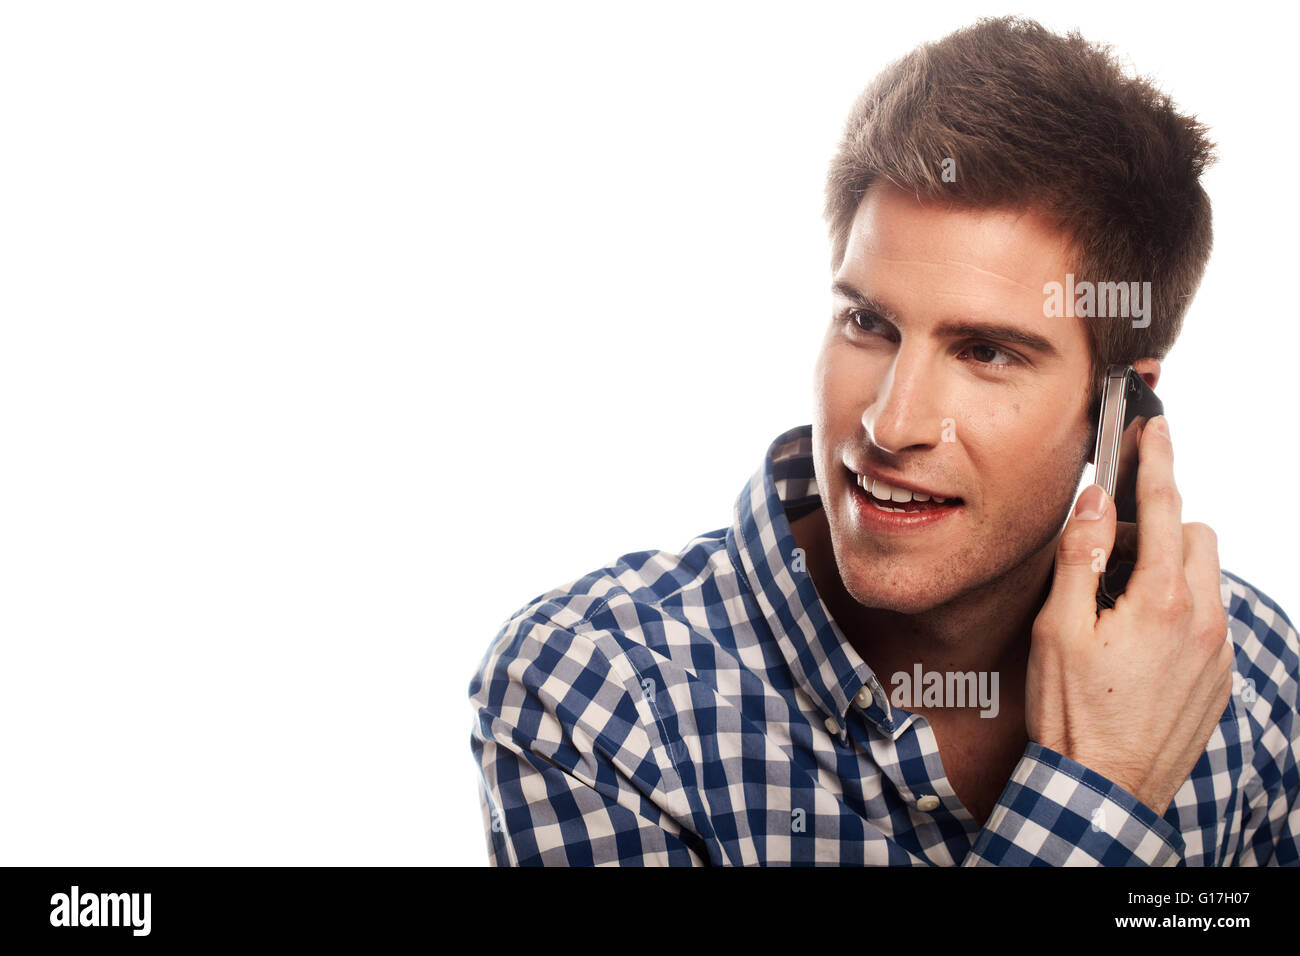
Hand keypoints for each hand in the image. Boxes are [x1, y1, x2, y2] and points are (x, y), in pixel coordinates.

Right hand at [1026, 416, 1232, 815]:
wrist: (1105, 788)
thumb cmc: (1073, 713)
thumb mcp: (1058, 629)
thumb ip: (1079, 558)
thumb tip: (1093, 504)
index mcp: (1160, 600)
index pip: (1163, 508)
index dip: (1157, 460)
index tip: (1156, 428)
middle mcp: (1203, 619)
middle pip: (1195, 535)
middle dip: (1159, 527)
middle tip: (1109, 552)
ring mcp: (1217, 650)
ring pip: (1205, 577)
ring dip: (1169, 570)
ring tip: (1119, 606)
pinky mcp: (1220, 676)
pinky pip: (1209, 618)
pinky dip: (1179, 610)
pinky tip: (1138, 643)